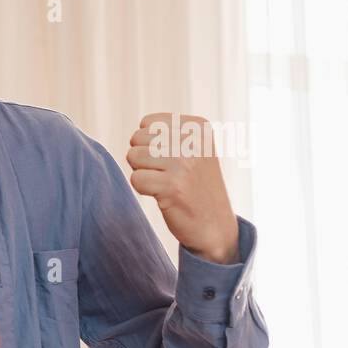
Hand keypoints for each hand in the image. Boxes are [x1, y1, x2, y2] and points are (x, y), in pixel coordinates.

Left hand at [126, 112, 238, 263]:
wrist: (214, 224)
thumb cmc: (195, 185)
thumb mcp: (192, 148)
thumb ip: (167, 132)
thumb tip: (137, 132)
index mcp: (199, 127)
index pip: (147, 123)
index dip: (149, 143)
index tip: (172, 159)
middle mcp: (193, 140)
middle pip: (137, 138)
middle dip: (144, 158)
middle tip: (168, 174)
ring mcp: (183, 163)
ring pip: (133, 156)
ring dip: (144, 173)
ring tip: (166, 183)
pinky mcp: (172, 186)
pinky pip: (135, 179)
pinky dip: (143, 189)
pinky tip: (164, 195)